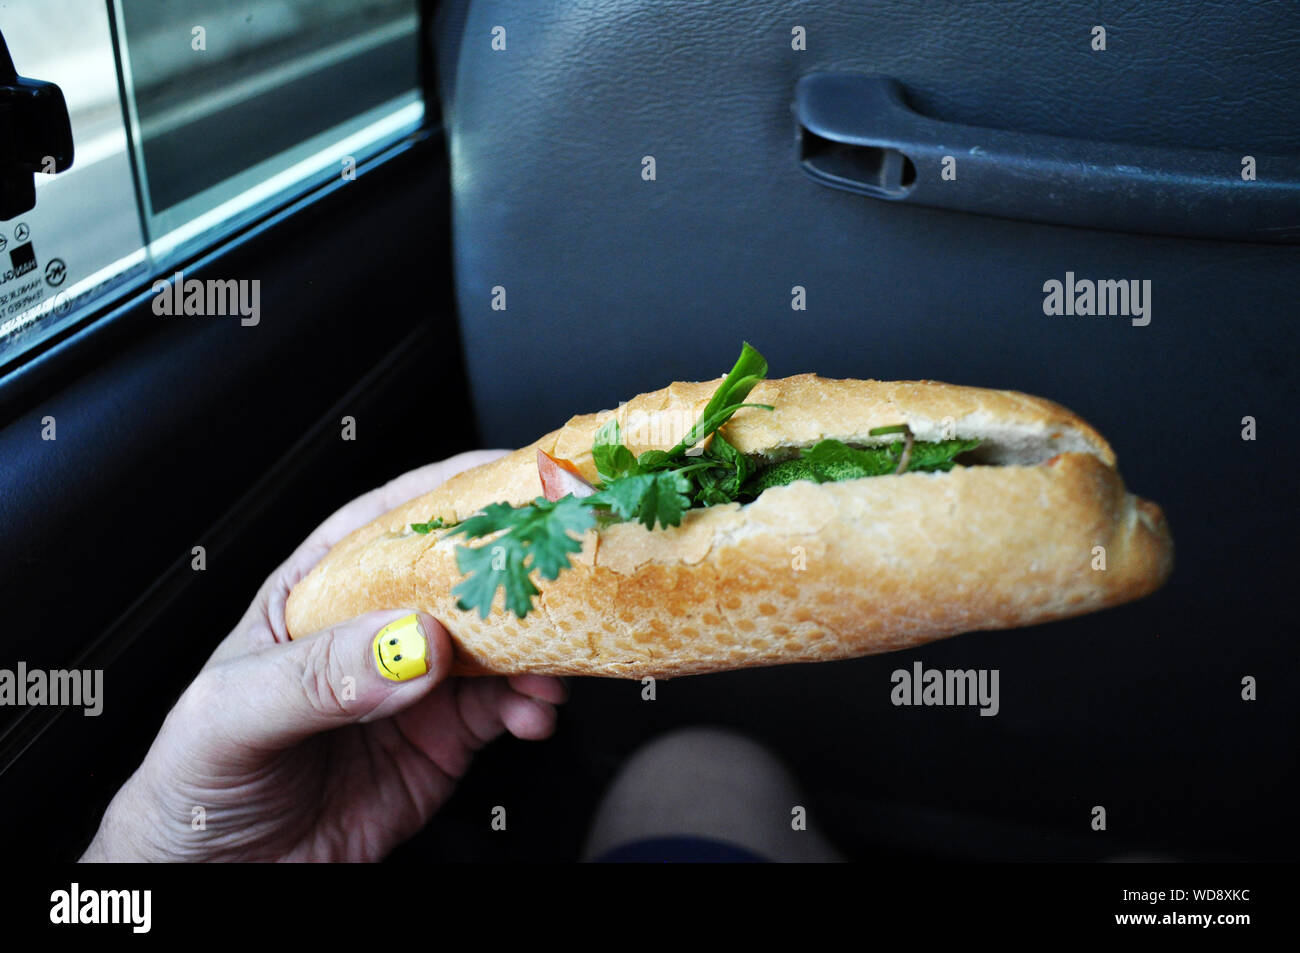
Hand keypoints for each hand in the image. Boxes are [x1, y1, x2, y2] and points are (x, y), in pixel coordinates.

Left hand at [81, 451, 566, 861]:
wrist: (221, 879)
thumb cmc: (197, 779)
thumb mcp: (233, 713)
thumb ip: (318, 675)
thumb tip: (407, 641)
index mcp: (318, 589)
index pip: (391, 521)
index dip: (455, 492)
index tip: (515, 480)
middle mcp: (376, 625)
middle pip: (464, 575)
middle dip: (519, 570)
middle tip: (563, 574)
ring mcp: (416, 681)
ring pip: (500, 641)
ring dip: (538, 646)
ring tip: (549, 666)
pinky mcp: (445, 737)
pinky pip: (506, 707)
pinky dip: (533, 705)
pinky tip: (534, 713)